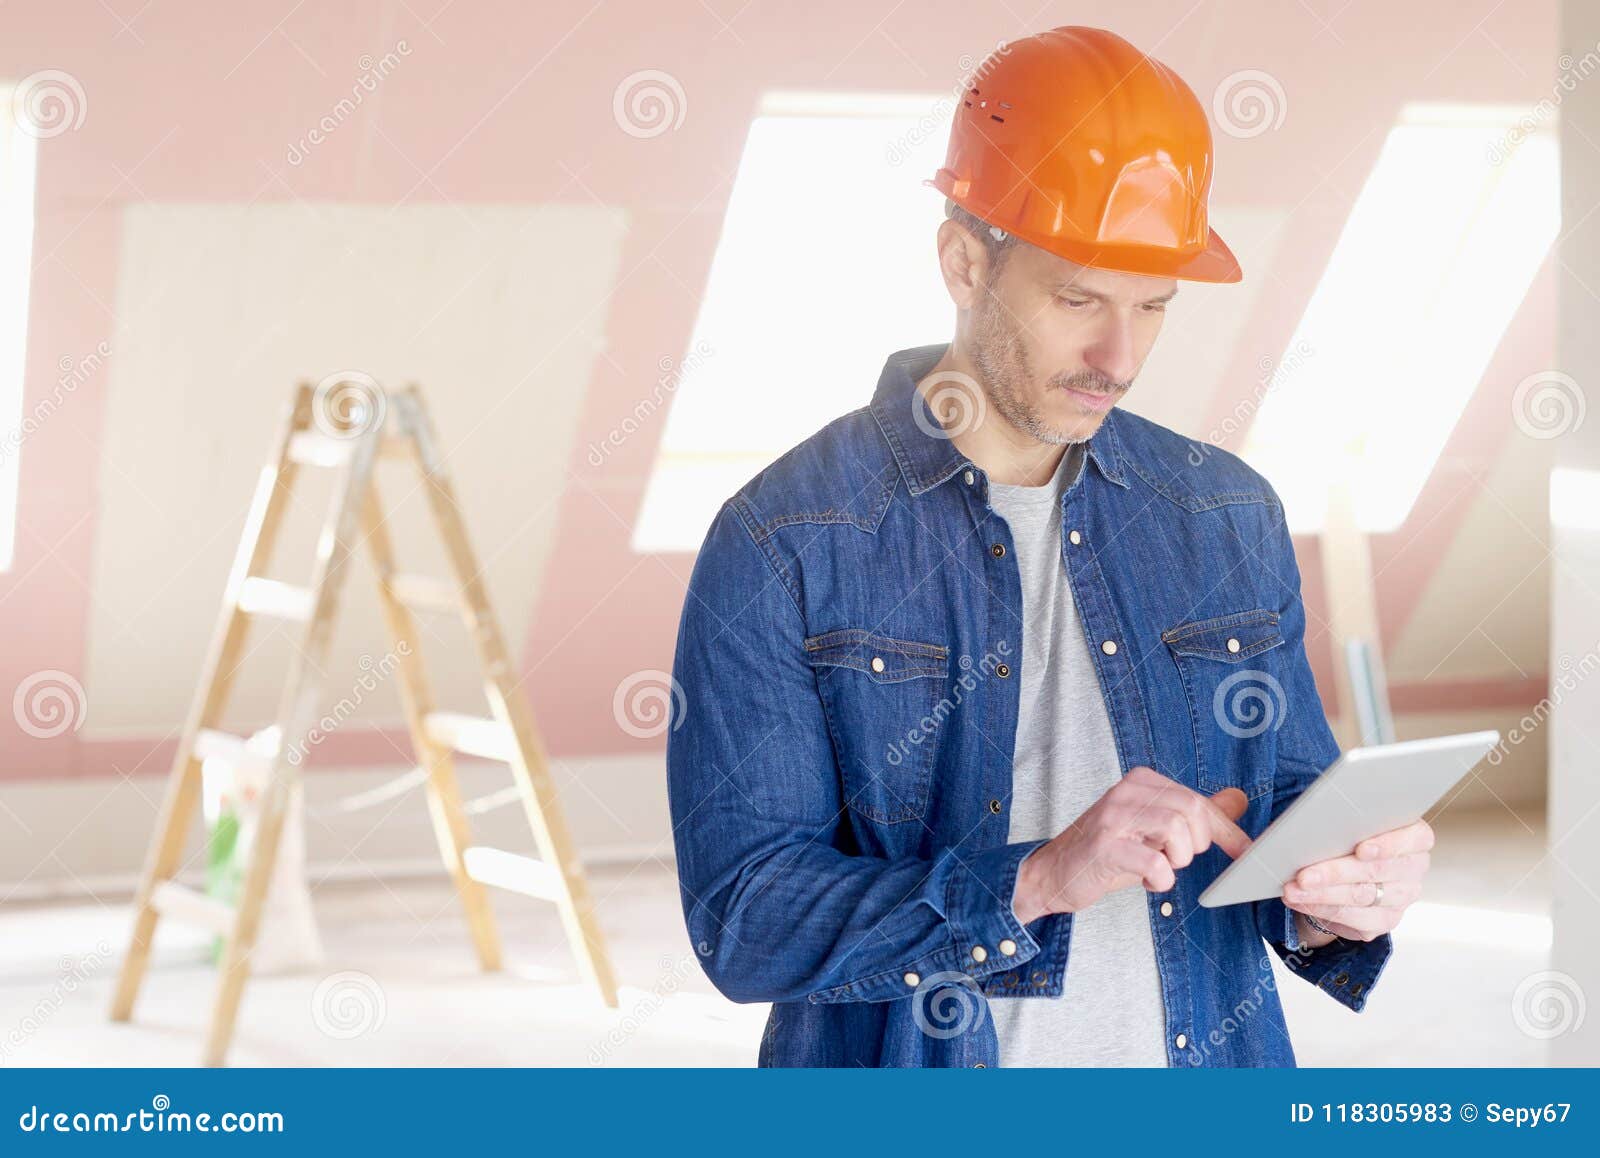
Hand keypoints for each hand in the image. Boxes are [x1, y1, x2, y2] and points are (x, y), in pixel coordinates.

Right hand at [1013, 766, 1250, 924]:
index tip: (1246, 852)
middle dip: (1196, 844)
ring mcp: (1114, 817)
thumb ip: (1194, 813)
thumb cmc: (1108, 853)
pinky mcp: (1105, 846)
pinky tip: (1146, 880)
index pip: (1199, 800)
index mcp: (1142, 781)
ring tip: (1158, 866)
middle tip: (1176, 859)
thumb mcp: (1154, 829)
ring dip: (1176, 860)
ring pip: (1177, 831)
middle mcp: (1127, 791)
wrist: (1053, 873)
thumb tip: (1237, 799)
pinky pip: (1155, 862)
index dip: (1227, 831)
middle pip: (1192, 811)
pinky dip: (1160, 879)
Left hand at [1281, 819, 1432, 942]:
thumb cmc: (1347, 835)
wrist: (1347, 869)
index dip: (1388, 845)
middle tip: (1303, 876)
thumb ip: (1339, 817)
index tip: (1360, 849)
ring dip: (1322, 895)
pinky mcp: (1384, 921)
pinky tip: (1300, 902)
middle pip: (1377, 871)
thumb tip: (1306, 823)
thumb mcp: (1346, 820)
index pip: (1414, 839)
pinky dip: (1321, 910)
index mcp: (1414, 837)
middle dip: (1335, 873)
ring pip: (1362, 898)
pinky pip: (1354, 920)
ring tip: (1291, 890)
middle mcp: (1413, 867)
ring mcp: (1402, 897)